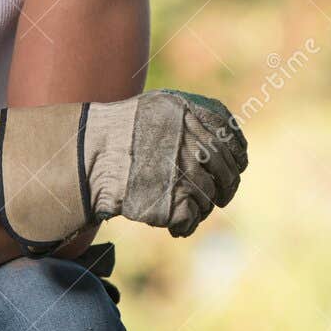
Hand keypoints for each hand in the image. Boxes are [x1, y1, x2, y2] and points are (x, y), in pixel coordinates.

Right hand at [0, 89, 247, 253]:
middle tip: (217, 197)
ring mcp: (189, 174)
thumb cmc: (121, 129)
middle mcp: (199, 143)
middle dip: (225, 188)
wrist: (92, 154)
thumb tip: (227, 134)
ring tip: (181, 207)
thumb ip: (194, 116)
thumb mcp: (162, 105)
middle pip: (228, 173)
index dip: (238, 159)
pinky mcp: (177, 202)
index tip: (235, 168)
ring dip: (200, 206)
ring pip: (210, 199)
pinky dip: (185, 224)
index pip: (235, 142)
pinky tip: (173, 224)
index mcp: (198, 116)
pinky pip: (192, 219)